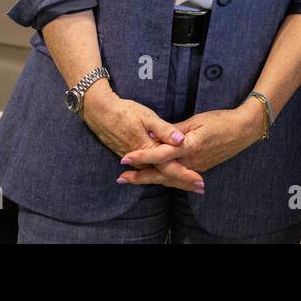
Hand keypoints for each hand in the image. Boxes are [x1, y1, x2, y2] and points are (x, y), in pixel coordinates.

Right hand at [79, 86, 202, 192]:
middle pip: (164, 175)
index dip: (185, 175)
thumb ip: (164, 130)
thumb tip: (180, 140)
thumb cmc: (125, 111)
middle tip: (200, 189)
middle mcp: (141, 159)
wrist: (100, 113)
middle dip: (183, 182)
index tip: (199, 181)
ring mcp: (134, 159)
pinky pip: (147, 170)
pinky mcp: (129, 156)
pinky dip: (160, 175)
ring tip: (189, 185)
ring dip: (173, 180)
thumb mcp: (147, 116)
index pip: (170, 167)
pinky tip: (168, 176)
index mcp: (148, 149)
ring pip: (156, 174)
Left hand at [116, 105, 264, 191]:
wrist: (244, 130)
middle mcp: (192, 161)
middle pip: (161, 173)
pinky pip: (179, 177)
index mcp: (189, 147)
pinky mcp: (201, 168)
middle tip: (121, 178)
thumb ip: (174, 129)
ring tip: (133, 179)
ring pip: (170, 178)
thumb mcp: (196, 120)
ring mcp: (197, 167)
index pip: (160, 155)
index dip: (142, 157)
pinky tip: (157, 179)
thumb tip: (156, 133)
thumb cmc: (221, 120)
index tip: (125, 158)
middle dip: (140, 177)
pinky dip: (166, 179)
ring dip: (150, 180)